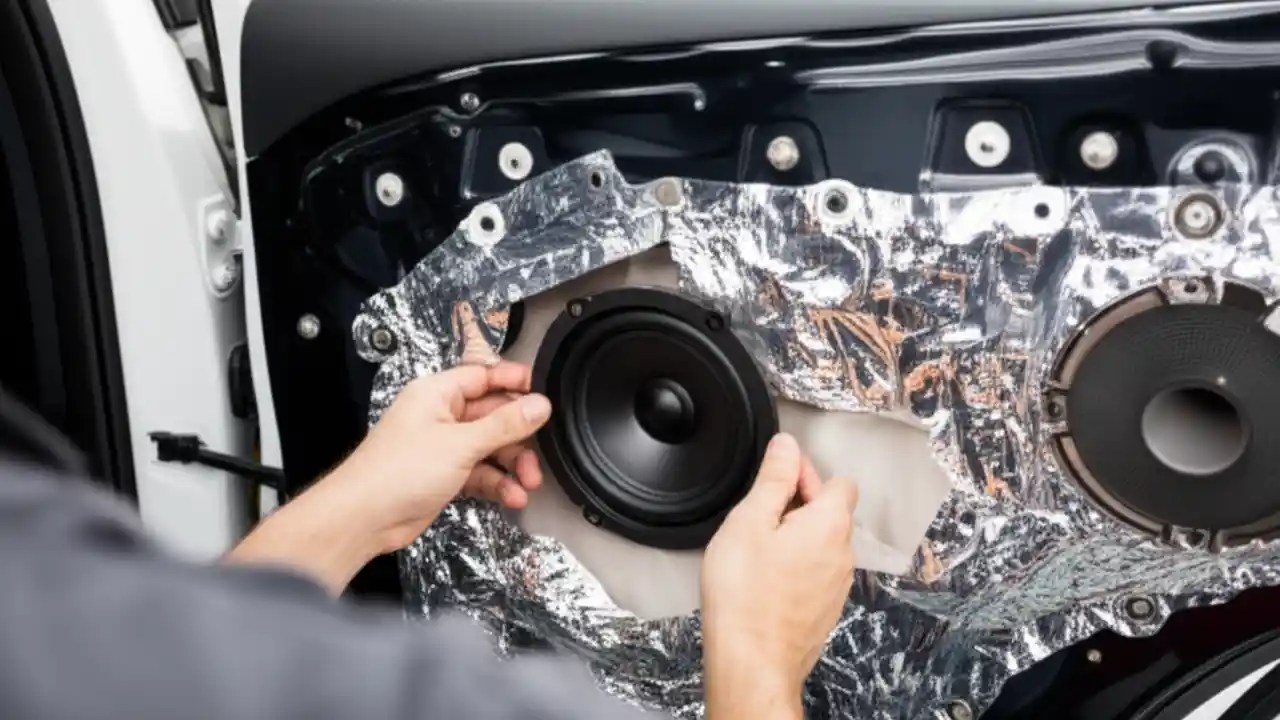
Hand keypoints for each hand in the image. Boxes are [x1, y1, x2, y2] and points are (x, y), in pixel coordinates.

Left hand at [225, 361, 550, 594]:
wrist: (363, 518)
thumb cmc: (400, 471)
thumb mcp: (460, 444)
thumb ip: (504, 425)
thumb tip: (540, 404)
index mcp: (437, 393)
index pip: (484, 376)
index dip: (515, 383)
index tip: (545, 394)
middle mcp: (440, 415)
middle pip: (492, 416)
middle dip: (519, 437)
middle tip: (539, 456)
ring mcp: (442, 447)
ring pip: (490, 448)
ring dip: (512, 466)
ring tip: (528, 484)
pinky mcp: (444, 476)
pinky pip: (480, 473)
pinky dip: (497, 484)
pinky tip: (512, 497)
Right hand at [701, 433, 857, 719]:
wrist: (753, 662)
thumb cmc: (746, 594)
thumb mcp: (750, 521)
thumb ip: (774, 480)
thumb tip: (788, 446)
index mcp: (830, 524)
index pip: (838, 481)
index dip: (807, 474)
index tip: (777, 477)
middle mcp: (843, 554)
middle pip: (831, 512)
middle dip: (798, 504)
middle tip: (757, 512)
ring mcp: (836, 586)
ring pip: (822, 545)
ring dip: (795, 537)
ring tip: (756, 547)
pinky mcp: (824, 610)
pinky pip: (815, 573)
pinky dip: (794, 567)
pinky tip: (763, 577)